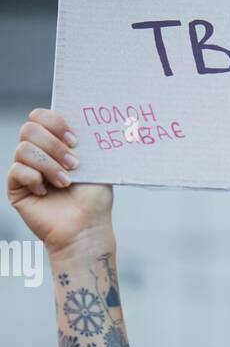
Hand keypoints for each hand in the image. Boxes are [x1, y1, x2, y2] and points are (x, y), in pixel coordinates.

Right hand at [6, 108, 113, 256]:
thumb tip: (83, 121)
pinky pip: (17, 170)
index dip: (55, 123)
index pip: (41, 117)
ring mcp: (25, 169)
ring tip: (65, 183)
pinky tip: (46, 192)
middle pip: (29, 128)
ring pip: (23, 149)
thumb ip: (86, 142)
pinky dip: (34, 179)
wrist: (86, 229)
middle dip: (53, 145)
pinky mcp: (16, 187)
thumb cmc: (93, 200)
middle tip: (73, 164)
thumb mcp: (97, 166)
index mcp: (55, 143)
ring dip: (48, 166)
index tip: (75, 141)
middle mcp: (37, 153)